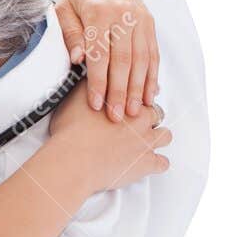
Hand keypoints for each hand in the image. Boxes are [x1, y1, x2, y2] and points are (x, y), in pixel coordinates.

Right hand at [46, 82, 170, 194]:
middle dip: (148, 119)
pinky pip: (162, 163)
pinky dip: (157, 164)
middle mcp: (140, 119)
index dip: (134, 101)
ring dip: (157, 138)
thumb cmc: (70, 130)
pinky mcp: (146, 163)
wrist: (72, 159)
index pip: (140, 95)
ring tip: (143, 143)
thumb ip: (90, 83)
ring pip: (165, 136)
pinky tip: (146, 164)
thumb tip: (92, 72)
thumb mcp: (75, 96)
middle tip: (134, 125)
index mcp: (126, 101)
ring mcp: (146, 141)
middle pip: (156, 113)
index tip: (128, 105)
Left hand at [54, 0, 159, 120]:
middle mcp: (124, 16)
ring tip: (135, 112)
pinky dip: (153, 75)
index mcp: (100, 12)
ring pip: (142, 60)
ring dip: (139, 88)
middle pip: (124, 61)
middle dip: (121, 92)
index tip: (97, 105)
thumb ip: (70, 34)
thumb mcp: (63, 8)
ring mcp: (141, 19)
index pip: (100, 54)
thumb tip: (78, 61)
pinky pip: (153, 53)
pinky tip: (150, 94)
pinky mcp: (150, 23)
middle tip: (117, 118)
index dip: (99, 82)